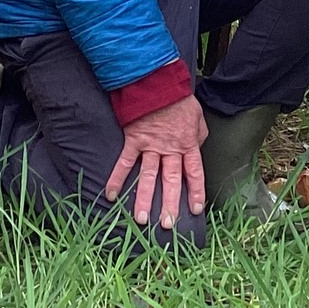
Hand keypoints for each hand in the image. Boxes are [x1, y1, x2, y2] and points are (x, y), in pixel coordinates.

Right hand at [106, 94, 206, 227]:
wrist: (158, 82)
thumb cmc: (180, 100)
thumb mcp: (198, 118)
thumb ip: (197, 137)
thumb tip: (196, 149)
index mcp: (188, 144)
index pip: (194, 172)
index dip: (195, 191)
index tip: (195, 210)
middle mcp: (170, 149)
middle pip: (171, 180)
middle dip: (169, 203)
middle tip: (167, 224)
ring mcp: (150, 146)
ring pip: (148, 176)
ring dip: (144, 198)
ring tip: (141, 219)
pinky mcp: (133, 140)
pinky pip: (124, 162)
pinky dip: (117, 179)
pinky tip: (111, 195)